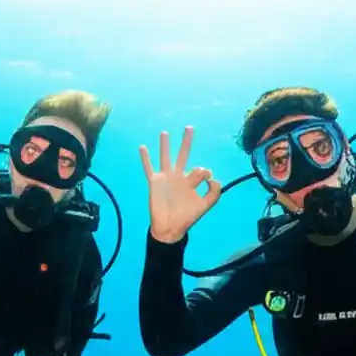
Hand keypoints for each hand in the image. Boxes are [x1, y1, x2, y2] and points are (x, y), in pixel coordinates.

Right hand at [139, 126, 221, 243]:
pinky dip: (145, 158)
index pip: (201, 170)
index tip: (207, 182)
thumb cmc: (186, 218)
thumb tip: (213, 179)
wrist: (169, 228)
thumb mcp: (204, 206)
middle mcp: (178, 177)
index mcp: (191, 181)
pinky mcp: (154, 182)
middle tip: (189, 127)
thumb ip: (213, 194)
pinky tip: (142, 148)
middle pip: (183, 155)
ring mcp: (166, 178)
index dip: (206, 174)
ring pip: (165, 157)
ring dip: (165, 145)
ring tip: (165, 133)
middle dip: (187, 142)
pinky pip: (148, 168)